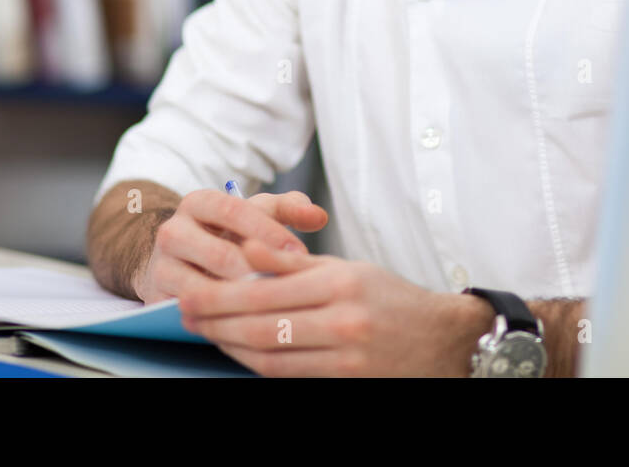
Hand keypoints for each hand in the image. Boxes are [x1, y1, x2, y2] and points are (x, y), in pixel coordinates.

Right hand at [134, 189, 327, 302]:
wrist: (174, 259)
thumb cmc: (224, 234)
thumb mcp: (252, 214)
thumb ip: (287, 209)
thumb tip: (319, 215)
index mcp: (199, 202)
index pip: (234, 211)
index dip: (269, 231)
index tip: (300, 252)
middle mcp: (173, 231)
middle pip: (219, 254)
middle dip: (258, 273)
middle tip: (290, 287)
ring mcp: (161, 267)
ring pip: (203, 289)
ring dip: (239, 302)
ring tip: (271, 308)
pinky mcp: (156, 298)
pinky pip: (192, 313)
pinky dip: (220, 319)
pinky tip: (248, 323)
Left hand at [177, 237, 494, 375]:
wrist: (443, 342)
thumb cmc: (392, 299)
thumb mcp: (348, 267)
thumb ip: (294, 263)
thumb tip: (246, 250)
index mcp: (341, 282)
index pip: (267, 291)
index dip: (222, 296)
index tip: (192, 294)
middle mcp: (342, 319)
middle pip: (261, 326)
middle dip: (215, 323)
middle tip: (184, 316)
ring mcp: (345, 355)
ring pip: (270, 356)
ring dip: (229, 347)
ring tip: (205, 335)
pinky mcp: (346, 379)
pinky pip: (290, 375)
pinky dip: (258, 365)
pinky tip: (239, 354)